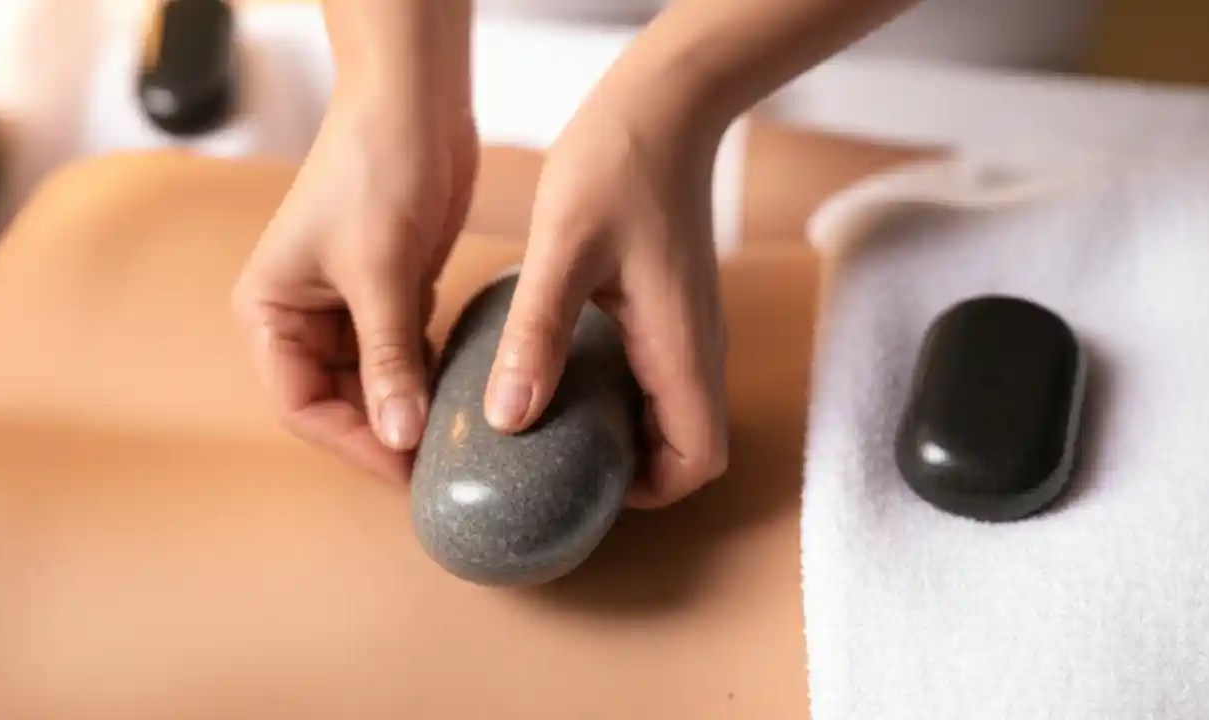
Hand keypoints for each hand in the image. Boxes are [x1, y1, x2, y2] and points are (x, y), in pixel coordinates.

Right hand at [232, 34, 476, 480]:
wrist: (414, 104)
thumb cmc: (374, 172)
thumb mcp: (379, 273)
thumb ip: (389, 358)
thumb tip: (401, 437)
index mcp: (269, 313)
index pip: (302, 404)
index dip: (353, 442)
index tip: (406, 468)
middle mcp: (300, 317)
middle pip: (338, 401)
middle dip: (383, 432)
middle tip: (438, 466)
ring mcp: (347, 307)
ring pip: (374, 383)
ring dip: (410, 407)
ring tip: (454, 441)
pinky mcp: (391, 294)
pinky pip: (405, 355)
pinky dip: (428, 375)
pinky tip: (458, 393)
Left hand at [483, 84, 729, 507]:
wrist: (667, 101)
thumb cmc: (619, 164)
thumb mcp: (561, 251)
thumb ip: (536, 335)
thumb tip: (509, 418)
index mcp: (681, 345)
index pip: (699, 458)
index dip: (655, 492)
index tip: (590, 489)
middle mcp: (697, 343)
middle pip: (688, 442)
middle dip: (633, 469)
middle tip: (558, 467)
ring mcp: (689, 321)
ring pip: (674, 407)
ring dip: (625, 432)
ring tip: (552, 429)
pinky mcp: (673, 299)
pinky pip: (659, 370)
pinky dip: (621, 392)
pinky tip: (563, 372)